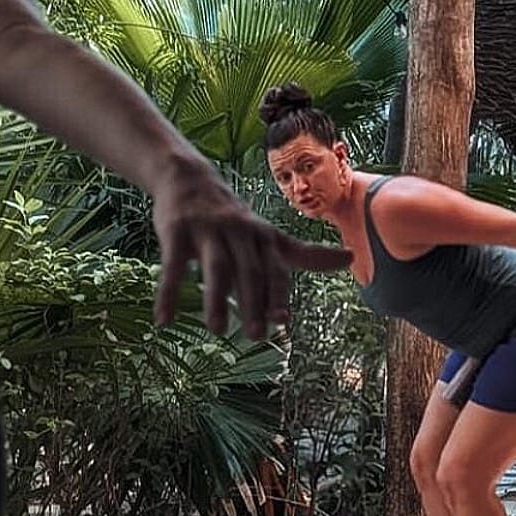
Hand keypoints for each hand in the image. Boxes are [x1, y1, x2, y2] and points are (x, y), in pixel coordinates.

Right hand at [150, 156, 350, 338]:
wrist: (188, 179)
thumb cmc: (234, 219)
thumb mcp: (269, 235)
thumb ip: (306, 254)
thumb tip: (351, 259)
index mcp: (264, 236)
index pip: (276, 268)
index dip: (279, 293)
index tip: (283, 321)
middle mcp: (240, 231)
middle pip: (250, 270)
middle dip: (254, 302)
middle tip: (256, 336)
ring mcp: (208, 229)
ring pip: (216, 268)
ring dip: (218, 299)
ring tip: (217, 330)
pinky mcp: (178, 230)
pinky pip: (174, 265)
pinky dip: (168, 294)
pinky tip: (164, 320)